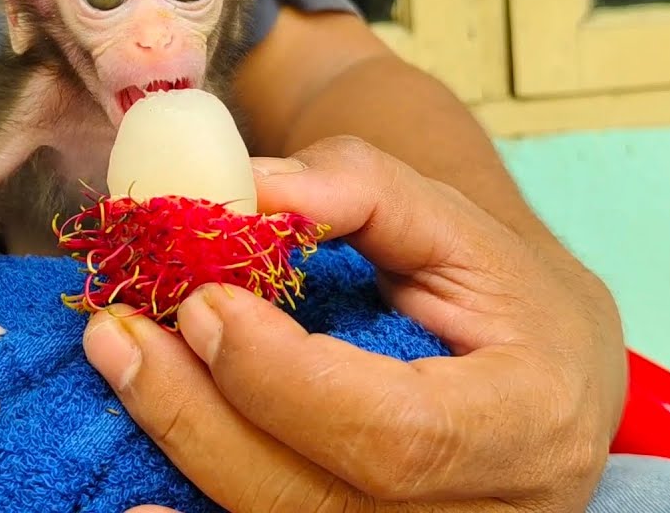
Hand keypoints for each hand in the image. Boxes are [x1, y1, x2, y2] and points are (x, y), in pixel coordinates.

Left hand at [84, 136, 626, 511]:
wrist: (548, 369)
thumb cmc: (502, 289)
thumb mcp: (451, 220)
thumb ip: (357, 189)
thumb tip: (238, 188)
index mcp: (529, 419)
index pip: (398, 431)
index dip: (284, 380)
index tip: (202, 302)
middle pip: (321, 498)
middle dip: (204, 417)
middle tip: (121, 333)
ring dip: (186, 459)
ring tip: (120, 368)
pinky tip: (136, 503)